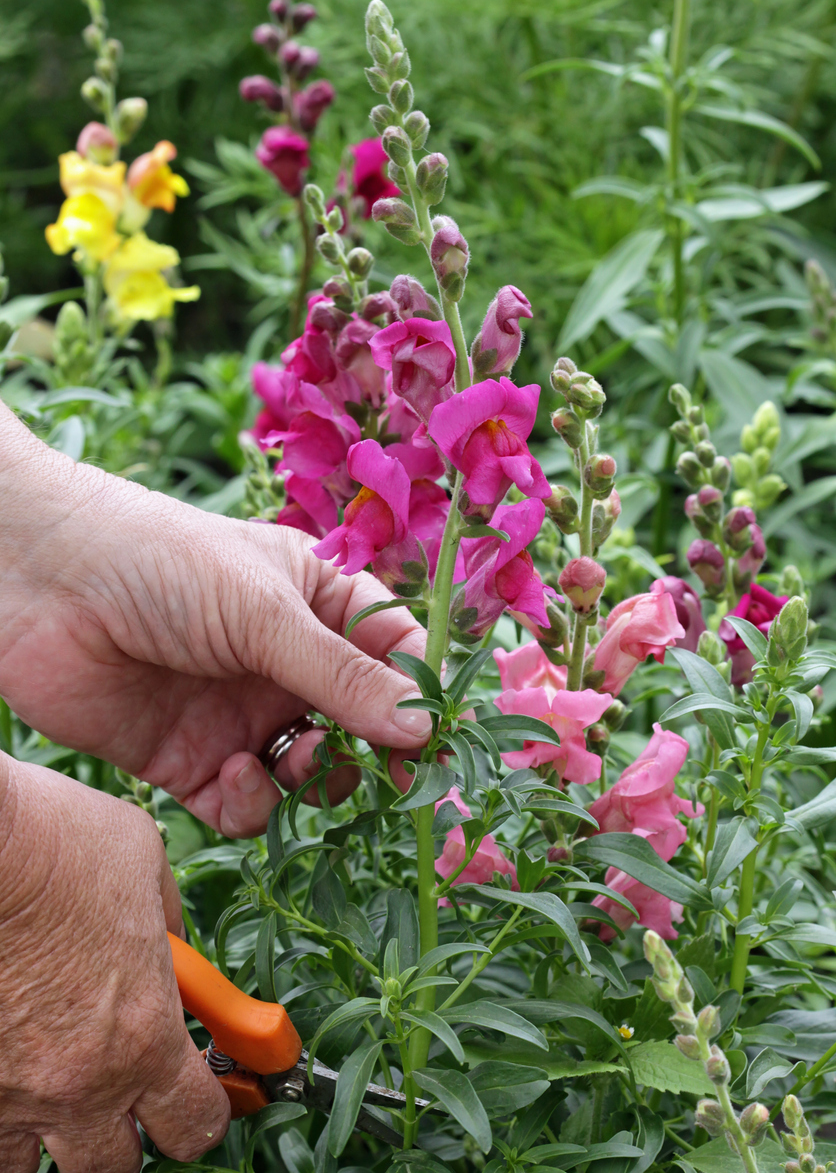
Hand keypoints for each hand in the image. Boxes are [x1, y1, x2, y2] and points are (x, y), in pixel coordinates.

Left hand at [0, 406, 431, 835]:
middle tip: (392, 783)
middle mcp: (286, 663)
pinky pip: (245, 804)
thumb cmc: (161, 562)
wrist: (39, 584)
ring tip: (293, 761)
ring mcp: (241, 713)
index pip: (396, 655)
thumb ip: (343, 676)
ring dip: (314, 782)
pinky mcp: (190, 761)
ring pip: (310, 776)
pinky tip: (228, 772)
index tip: (444, 740)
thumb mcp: (264, 612)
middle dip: (376, 756)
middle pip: (361, 726)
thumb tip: (426, 729)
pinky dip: (250, 803)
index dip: (423, 697)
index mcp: (317, 605)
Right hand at [0, 753, 229, 1171]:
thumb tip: (174, 952)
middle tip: (123, 1086)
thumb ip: (169, 928)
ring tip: (53, 1085)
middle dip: (126, 1131)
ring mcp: (10, 1095)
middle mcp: (81, 1085)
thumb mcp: (145, 867)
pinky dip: (1, 1118)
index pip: (197, 1126)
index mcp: (146, 1035)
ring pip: (34, 1169)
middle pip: (116, 1168)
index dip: (206, 1110)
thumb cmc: (59, 839)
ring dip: (51, 1136)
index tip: (203, 1088)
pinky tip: (7, 1073)